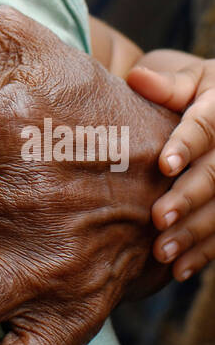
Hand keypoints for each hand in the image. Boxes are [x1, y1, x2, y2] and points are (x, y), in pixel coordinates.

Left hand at [128, 51, 214, 280]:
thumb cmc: (189, 87)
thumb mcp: (183, 75)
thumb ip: (166, 84)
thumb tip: (138, 79)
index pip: (206, 126)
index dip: (186, 145)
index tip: (164, 165)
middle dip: (189, 198)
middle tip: (158, 219)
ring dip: (195, 233)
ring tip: (162, 252)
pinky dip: (205, 252)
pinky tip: (181, 269)